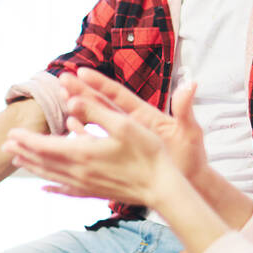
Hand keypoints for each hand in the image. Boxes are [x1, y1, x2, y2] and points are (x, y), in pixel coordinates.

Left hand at [1, 96, 171, 205]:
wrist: (161, 187)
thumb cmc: (147, 153)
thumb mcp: (123, 124)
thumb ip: (95, 111)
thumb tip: (70, 102)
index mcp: (83, 153)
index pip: (45, 146)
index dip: (27, 139)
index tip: (11, 133)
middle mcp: (79, 171)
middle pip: (42, 161)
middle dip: (23, 152)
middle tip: (4, 146)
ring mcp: (85, 185)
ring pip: (51, 176)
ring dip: (32, 167)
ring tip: (16, 161)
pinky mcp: (94, 192)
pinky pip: (66, 190)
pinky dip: (52, 187)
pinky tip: (44, 188)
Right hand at [60, 69, 206, 183]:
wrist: (187, 181)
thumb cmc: (191, 156)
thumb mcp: (189, 131)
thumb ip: (185, 109)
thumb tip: (191, 85)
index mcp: (145, 114)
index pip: (118, 95)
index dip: (100, 83)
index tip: (81, 72)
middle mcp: (131, 123)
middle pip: (102, 104)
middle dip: (82, 92)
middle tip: (62, 81)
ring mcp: (124, 138)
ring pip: (96, 120)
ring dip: (79, 109)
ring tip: (61, 98)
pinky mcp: (120, 152)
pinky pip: (98, 141)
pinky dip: (83, 133)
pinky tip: (69, 127)